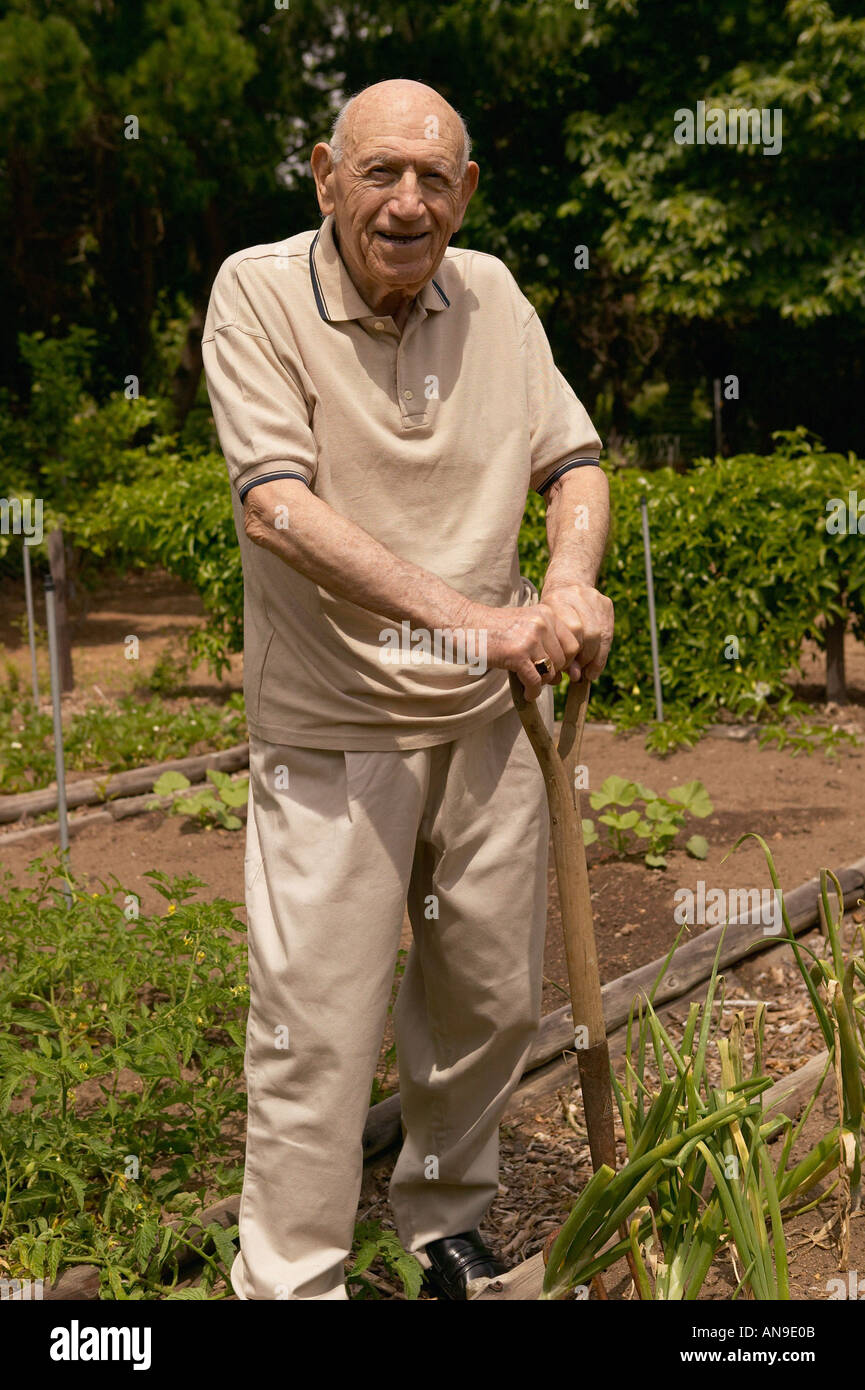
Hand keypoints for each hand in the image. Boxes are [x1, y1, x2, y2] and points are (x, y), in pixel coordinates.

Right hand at [466, 601, 581, 701]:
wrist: (464, 624)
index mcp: (546, 613)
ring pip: (551, 672)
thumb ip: (546, 644)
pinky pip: (535, 681)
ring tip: (530, 684)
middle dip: (553, 672)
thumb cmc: (493, 629)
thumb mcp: (525, 626)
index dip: (568, 660)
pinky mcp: (517, 654)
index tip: (556, 669)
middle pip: (565, 659)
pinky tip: (527, 693)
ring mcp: (530, 638)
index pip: (574, 643)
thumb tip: (562, 676)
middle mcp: (542, 623)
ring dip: (542, 682)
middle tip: (539, 677)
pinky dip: (533, 692)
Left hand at [540, 583, 613, 681]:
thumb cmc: (553, 616)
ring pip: (600, 634)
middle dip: (586, 658)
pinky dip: (602, 648)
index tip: (571, 672)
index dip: (572, 657)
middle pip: (589, 634)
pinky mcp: (605, 602)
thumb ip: (560, 651)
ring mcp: (593, 596)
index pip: (570, 634)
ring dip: (596, 656)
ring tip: (589, 667)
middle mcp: (575, 595)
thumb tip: (577, 676)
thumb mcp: (549, 630)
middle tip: (582, 672)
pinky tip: (596, 657)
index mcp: (555, 601)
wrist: (567, 583)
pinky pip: (608, 631)